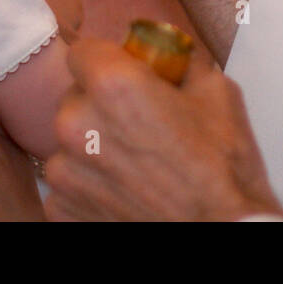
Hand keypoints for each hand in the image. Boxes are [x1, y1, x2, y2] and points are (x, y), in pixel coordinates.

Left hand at [43, 38, 282, 220]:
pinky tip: (124, 189)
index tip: (124, 73)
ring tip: (135, 163)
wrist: (219, 231)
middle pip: (76, 97)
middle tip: (138, 123)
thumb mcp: (216, 91)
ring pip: (70, 141)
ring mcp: (64, 171)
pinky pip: (68, 181)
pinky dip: (90, 183)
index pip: (83, 52)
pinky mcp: (61, 209)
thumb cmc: (221, 167)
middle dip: (102, 104)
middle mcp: (76, 124)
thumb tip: (167, 54)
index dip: (107, 60)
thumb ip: (180, 64)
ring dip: (93, 145)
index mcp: (112, 85)